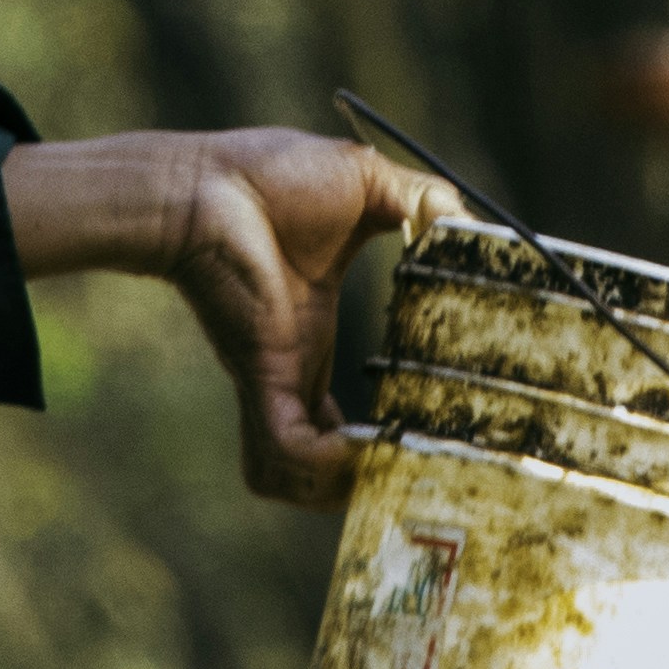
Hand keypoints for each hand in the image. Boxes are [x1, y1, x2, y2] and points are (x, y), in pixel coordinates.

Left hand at [2, 128, 428, 504]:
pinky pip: (290, 453)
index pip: (340, 422)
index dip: (380, 443)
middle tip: (423, 471)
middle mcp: (293, 373)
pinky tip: (369, 449)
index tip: (429, 434)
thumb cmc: (270, 180)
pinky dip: (328, 467)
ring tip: (395, 469)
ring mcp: (275, 380)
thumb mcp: (367, 186)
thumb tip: (460, 217)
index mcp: (311, 340)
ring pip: (300, 478)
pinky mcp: (263, 376)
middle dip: (368, 487)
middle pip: (322, 469)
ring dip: (346, 488)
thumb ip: (420, 202)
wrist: (208, 184)